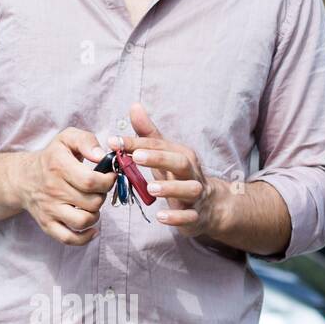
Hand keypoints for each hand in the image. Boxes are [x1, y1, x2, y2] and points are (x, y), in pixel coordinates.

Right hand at [16, 127, 116, 245]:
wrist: (23, 178)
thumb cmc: (52, 158)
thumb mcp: (67, 139)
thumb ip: (86, 141)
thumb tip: (102, 156)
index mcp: (58, 166)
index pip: (91, 181)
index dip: (108, 181)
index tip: (109, 177)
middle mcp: (52, 189)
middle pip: (92, 202)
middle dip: (102, 196)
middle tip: (98, 190)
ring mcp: (49, 209)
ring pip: (83, 221)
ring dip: (95, 214)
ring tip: (92, 204)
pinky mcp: (47, 224)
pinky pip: (68, 238)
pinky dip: (84, 237)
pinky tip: (92, 228)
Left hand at [109, 102, 223, 237]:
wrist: (211, 205)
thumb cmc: (179, 175)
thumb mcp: (165, 153)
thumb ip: (149, 133)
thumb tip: (134, 106)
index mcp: (181, 154)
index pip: (159, 145)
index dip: (136, 143)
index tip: (113, 142)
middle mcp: (191, 172)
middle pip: (180, 162)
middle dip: (159, 159)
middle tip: (136, 157)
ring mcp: (195, 195)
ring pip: (189, 189)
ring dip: (171, 188)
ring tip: (151, 188)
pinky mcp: (196, 215)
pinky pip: (189, 217)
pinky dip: (177, 217)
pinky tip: (161, 216)